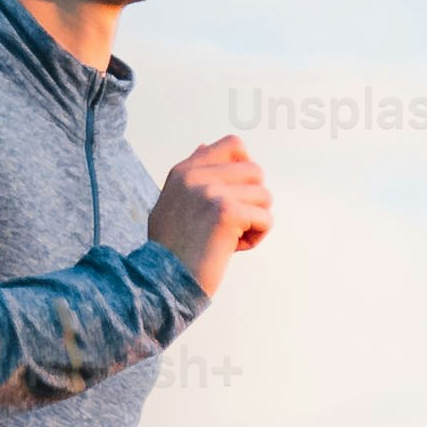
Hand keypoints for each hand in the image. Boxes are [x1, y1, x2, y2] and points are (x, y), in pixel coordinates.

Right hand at [146, 136, 271, 297]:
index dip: (245, 168)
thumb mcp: (172, 200)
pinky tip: (233, 249)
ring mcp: (211, 191)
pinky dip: (256, 238)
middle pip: (256, 171)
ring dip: (255, 221)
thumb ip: (191, 175)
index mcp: (184, 170)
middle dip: (253, 199)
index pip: (233, 145)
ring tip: (231, 238)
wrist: (160, 281)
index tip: (236, 195)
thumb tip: (204, 145)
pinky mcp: (226, 212)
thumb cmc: (171, 248)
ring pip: (264, 196)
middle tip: (233, 223)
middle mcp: (196, 175)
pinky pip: (266, 219)